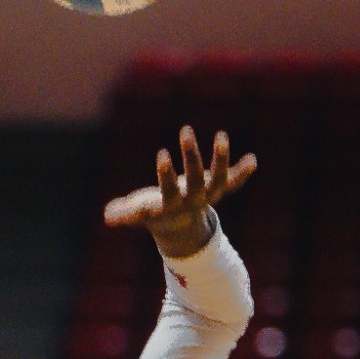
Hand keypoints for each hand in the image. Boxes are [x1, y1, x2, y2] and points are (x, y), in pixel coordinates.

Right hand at [104, 126, 256, 257]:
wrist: (180, 227)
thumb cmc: (154, 212)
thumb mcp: (139, 213)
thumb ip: (124, 214)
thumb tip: (107, 216)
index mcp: (171, 205)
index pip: (168, 190)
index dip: (166, 174)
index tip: (162, 154)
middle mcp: (193, 200)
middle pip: (195, 179)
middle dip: (191, 156)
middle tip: (185, 131)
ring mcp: (208, 194)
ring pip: (217, 178)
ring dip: (221, 158)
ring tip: (222, 135)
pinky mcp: (219, 188)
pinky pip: (233, 182)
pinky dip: (242, 173)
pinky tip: (252, 160)